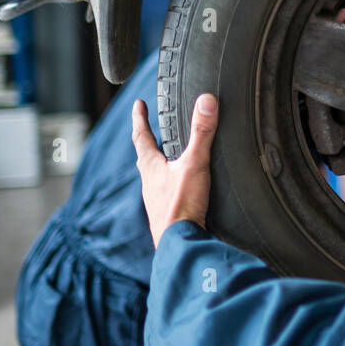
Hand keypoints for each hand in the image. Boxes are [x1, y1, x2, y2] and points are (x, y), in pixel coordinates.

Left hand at [131, 93, 218, 246]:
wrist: (179, 243)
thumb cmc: (180, 206)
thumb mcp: (194, 164)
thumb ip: (201, 133)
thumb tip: (206, 102)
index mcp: (151, 166)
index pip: (141, 135)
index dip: (140, 118)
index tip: (138, 104)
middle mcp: (149, 181)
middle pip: (145, 155)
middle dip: (148, 139)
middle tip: (150, 128)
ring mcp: (156, 198)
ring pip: (155, 174)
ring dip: (160, 162)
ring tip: (169, 156)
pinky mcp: (167, 211)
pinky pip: (166, 190)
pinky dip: (171, 182)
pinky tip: (183, 187)